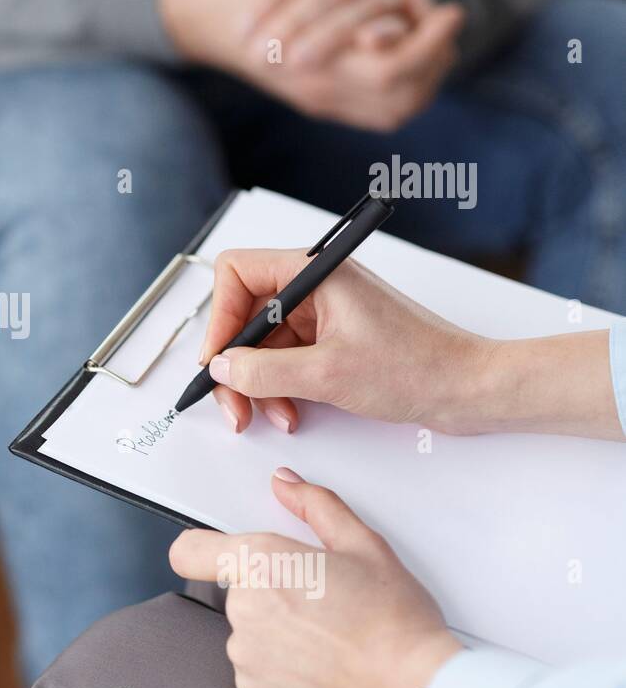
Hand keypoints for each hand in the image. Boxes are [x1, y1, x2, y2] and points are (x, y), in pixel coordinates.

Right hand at [160, 0, 463, 130]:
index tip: (450, 9)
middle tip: (447, 19)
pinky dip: (407, 84)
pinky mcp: (322, 98)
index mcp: (299, 58)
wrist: (194, 13)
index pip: (386, 70)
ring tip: (435, 37)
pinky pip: (380, 109)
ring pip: (393, 110)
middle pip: (397, 98)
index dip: (427, 44)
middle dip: (432, 59)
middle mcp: (311, 88)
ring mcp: (317, 98)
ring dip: (423, 76)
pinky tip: (411, 50)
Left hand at [169, 468, 461, 687]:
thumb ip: (315, 506)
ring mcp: (246, 653)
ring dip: (275, 629)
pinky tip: (319, 661)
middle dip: (270, 590)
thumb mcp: (363, 545)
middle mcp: (244, 608)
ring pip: (248, 629)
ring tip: (325, 634)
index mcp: (262, 563)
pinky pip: (255, 667)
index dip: (203, 550)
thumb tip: (287, 485)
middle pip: (236, 590)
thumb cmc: (395, 623)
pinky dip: (279, 665)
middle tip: (318, 599)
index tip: (215, 554)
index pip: (190, 551)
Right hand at [199, 248, 489, 434]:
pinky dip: (279, 387)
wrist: (469, 389)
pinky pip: (285, 359)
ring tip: (271, 414)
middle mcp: (316, 287)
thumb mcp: (328, 374)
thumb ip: (264, 371)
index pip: (237, 272)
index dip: (219, 316)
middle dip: (235, 360)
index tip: (217, 358)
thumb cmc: (419, 367)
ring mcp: (324, 314)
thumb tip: (222, 367)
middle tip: (232, 401)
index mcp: (316, 273)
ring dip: (258, 382)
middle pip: (245, 314)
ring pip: (262, 343)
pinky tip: (290, 410)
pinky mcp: (332, 340)